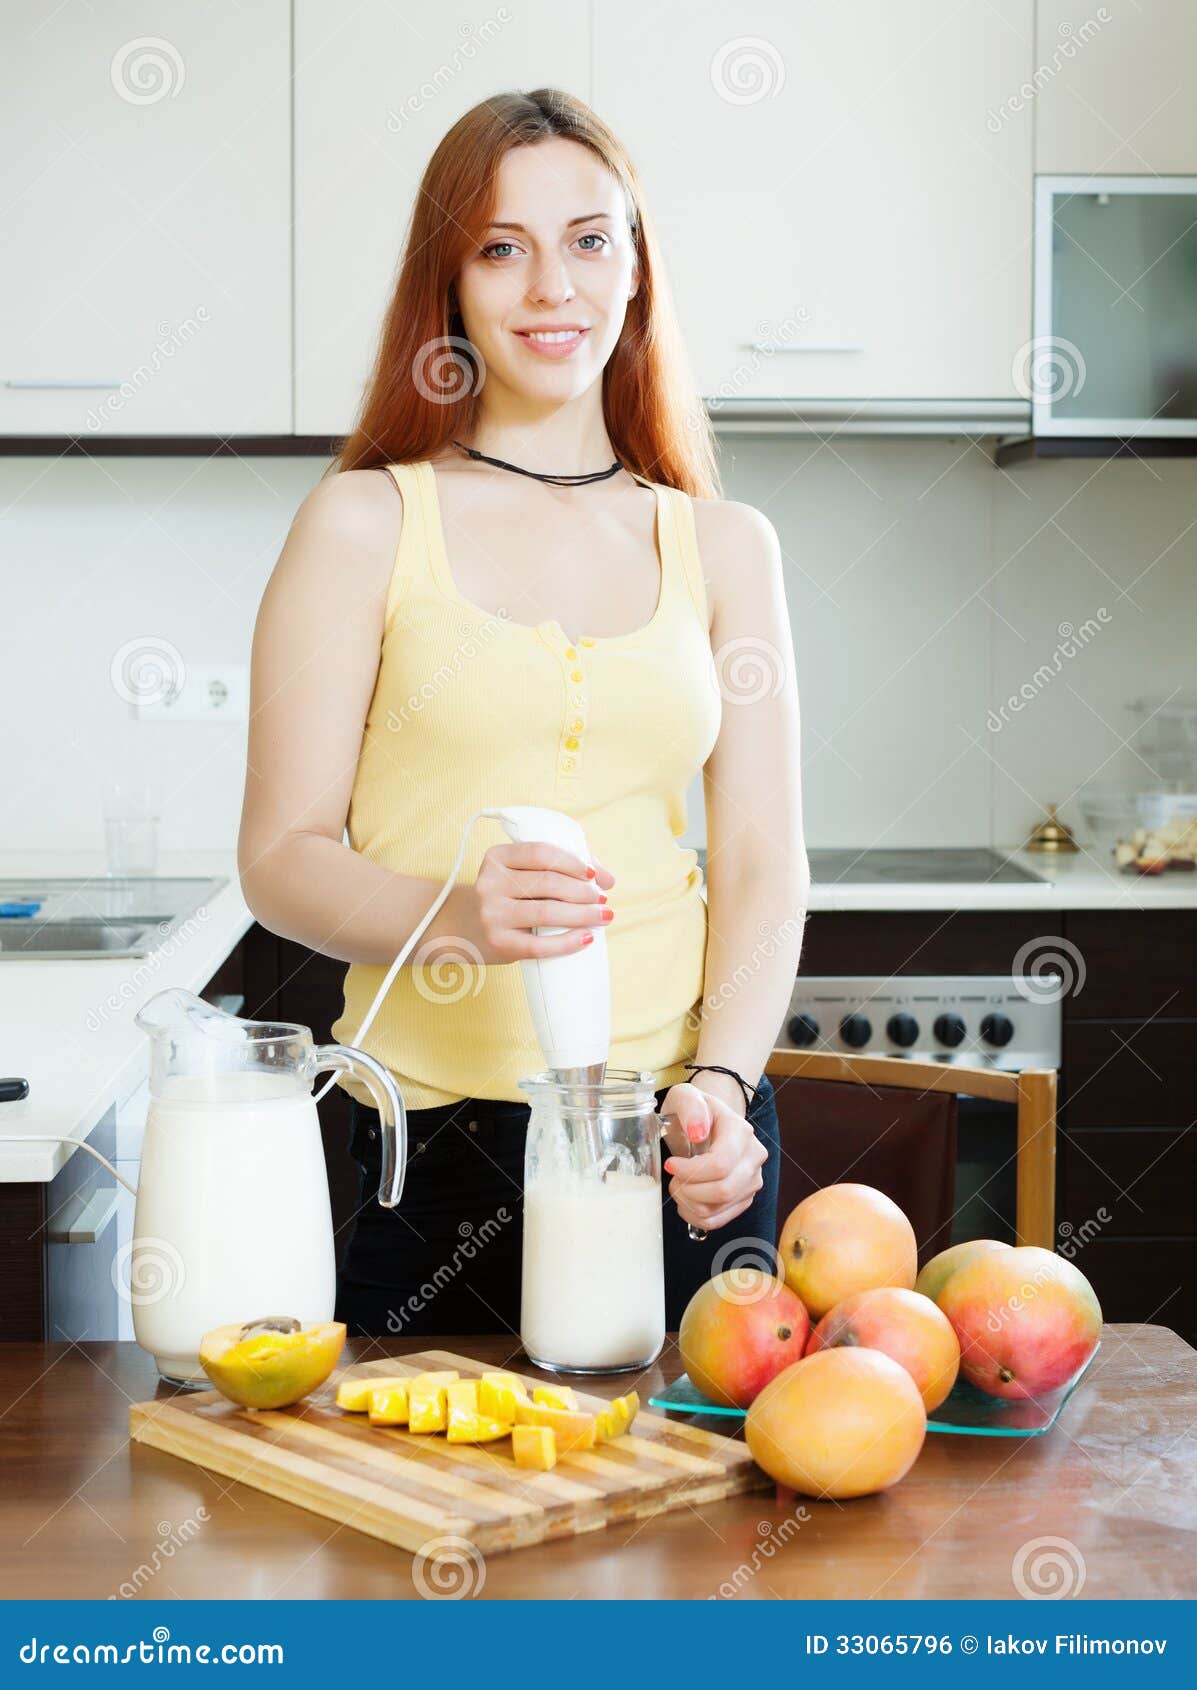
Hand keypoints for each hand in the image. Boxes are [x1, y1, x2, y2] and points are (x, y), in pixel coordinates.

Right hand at [460, 842, 615, 963]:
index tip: (593, 874)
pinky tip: (586, 938)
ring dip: (582, 915)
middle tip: (602, 899)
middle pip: (548, 883)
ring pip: (547, 912)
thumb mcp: (518, 874)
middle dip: (583, 891)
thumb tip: (607, 879)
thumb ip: (558, 868)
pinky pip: (539, 945)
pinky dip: (568, 942)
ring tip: (603, 916)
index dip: (572, 862)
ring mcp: (492, 914)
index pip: (540, 853)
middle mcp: (490, 883)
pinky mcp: (499, 943)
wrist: (460, 928)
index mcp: (497, 857)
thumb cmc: (504, 897)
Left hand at [661, 1082, 766, 1231]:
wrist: (708, 1122)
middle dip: (688, 1189)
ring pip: (718, 1208)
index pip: (720, 1164)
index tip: (670, 1164)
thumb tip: (699, 1132)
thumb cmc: (694, 1111)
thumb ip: (690, 1107)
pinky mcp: (744, 1199)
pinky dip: (695, 1216)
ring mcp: (752, 1181)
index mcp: (741, 1132)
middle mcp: (754, 1157)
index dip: (690, 1171)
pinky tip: (686, 1199)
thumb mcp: (685, 1096)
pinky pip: (717, 1221)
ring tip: (679, 1185)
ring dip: (688, 1202)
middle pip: (723, 1190)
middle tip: (673, 1178)